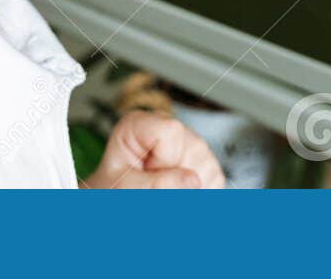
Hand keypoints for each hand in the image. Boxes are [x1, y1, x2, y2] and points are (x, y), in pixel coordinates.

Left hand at [80, 111, 226, 188]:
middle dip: (178, 177)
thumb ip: (156, 185)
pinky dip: (200, 194)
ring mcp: (188, 144)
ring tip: (164, 190)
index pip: (171, 130)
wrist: (122, 206)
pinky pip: (215, 180)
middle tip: (153, 185)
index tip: (146, 171)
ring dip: (190, 188)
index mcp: (139, 124)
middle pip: (194, 148)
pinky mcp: (203, 163)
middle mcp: (167, 128)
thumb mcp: (126, 190)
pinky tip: (178, 193)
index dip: (164, 158)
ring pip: (208, 165)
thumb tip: (193, 180)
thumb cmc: (115, 194)